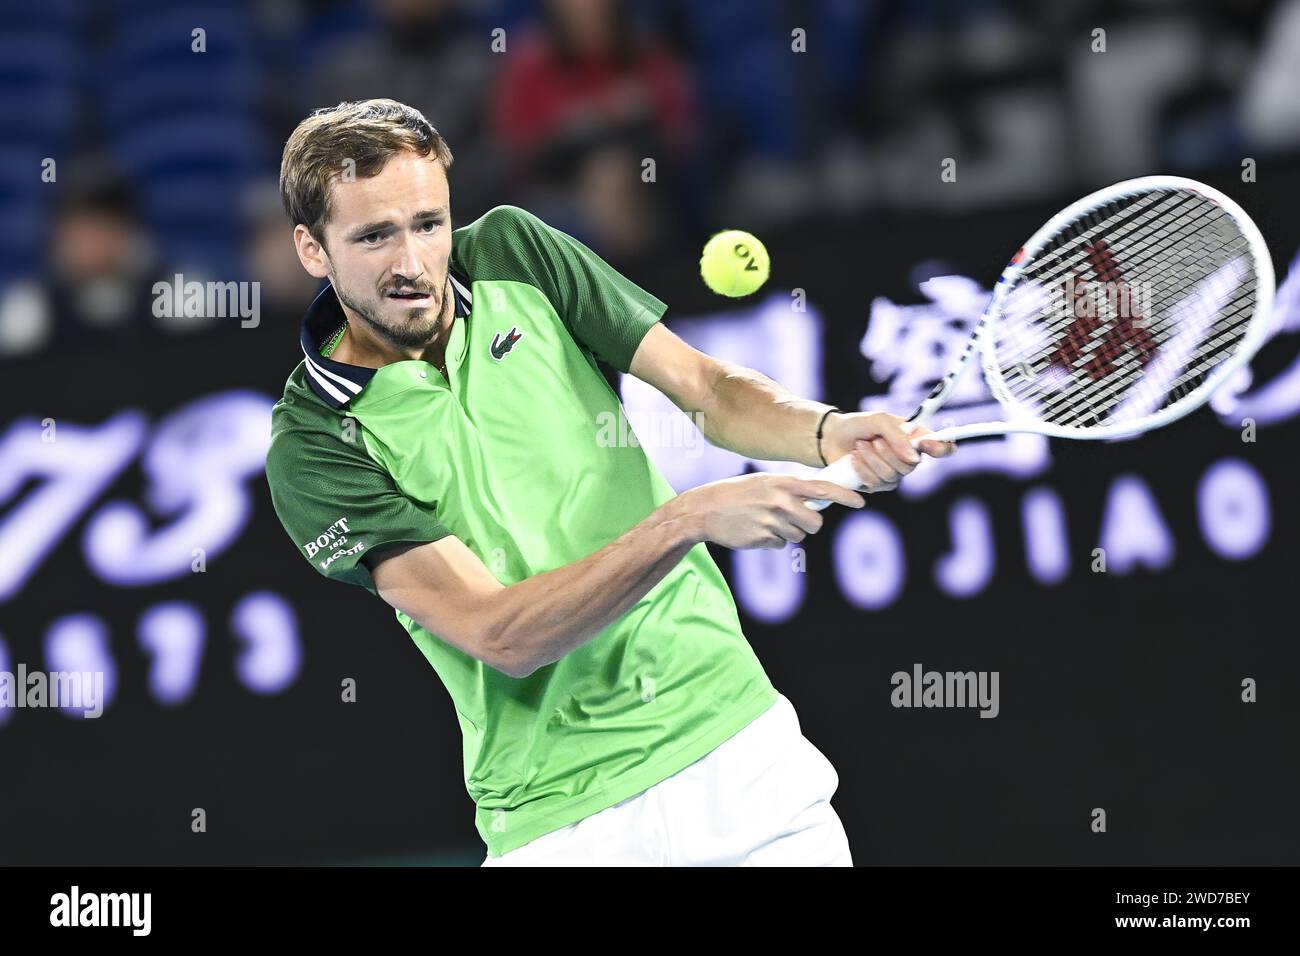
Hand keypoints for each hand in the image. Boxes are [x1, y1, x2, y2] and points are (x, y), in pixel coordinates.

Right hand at [679, 473, 865, 548]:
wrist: (704, 509)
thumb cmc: (736, 494)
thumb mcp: (763, 482)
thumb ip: (789, 490)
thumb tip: (816, 501)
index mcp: (782, 482)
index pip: (822, 489)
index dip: (845, 495)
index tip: (861, 501)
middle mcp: (780, 500)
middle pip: (815, 522)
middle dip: (808, 525)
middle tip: (792, 520)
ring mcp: (772, 520)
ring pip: (798, 535)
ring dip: (787, 533)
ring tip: (765, 522)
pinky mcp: (763, 538)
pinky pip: (780, 544)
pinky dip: (771, 540)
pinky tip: (754, 530)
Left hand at [820, 411, 955, 492]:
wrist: (833, 437)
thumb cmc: (860, 424)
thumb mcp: (879, 420)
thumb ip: (897, 435)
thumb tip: (913, 458)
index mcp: (917, 438)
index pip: (943, 448)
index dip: (942, 448)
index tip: (927, 443)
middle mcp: (909, 459)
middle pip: (910, 466)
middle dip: (888, 453)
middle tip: (874, 440)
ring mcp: (894, 475)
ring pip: (891, 476)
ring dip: (872, 459)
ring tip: (860, 446)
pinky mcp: (877, 485)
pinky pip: (876, 484)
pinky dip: (863, 469)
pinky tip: (854, 459)